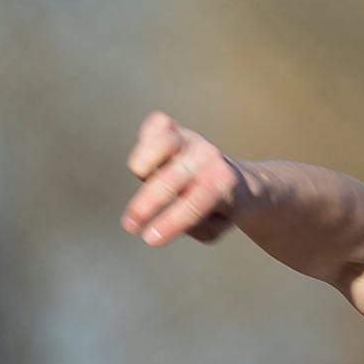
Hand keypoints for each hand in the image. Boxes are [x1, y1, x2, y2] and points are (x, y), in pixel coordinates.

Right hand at [122, 112, 245, 245]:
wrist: (233, 180)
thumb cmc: (216, 208)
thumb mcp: (214, 228)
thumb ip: (195, 226)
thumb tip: (170, 218)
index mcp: (223, 182)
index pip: (196, 202)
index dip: (171, 221)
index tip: (149, 239)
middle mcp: (208, 157)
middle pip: (172, 178)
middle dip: (147, 204)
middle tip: (130, 226)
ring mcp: (190, 139)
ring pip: (164, 142)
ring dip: (143, 164)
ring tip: (140, 180)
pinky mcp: (173, 128)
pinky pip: (156, 124)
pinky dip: (145, 140)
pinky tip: (143, 165)